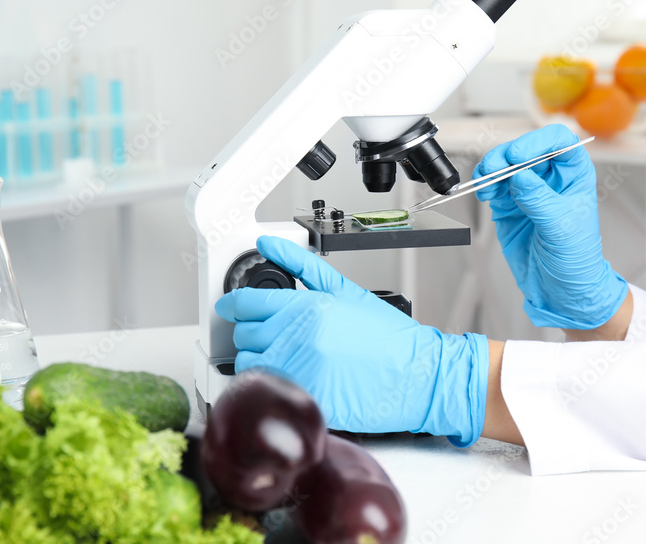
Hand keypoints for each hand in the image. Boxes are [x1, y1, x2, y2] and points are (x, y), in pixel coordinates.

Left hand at [215, 236, 489, 446]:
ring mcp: (298, 371)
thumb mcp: (345, 290)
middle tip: (272, 335)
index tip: (228, 307)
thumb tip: (267, 245)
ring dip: (259, 361)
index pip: (246, 303)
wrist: (417, 375)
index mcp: (305, 306)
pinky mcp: (303, 400)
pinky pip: (268, 392)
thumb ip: (301, 264)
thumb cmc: (387, 336)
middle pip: (244, 335)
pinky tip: (292, 379)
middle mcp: (297, 337)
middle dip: (252, 334)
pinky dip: (273, 386)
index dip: (232, 305)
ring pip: (250, 366)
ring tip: (285, 359)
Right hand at [473, 124, 627, 329]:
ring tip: (486, 182)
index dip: (537, 142)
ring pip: (505, 164)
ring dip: (491, 169)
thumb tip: (519, 175)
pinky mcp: (508, 204)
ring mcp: (527, 189)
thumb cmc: (576, 258)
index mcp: (574, 175)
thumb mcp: (561, 227)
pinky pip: (493, 184)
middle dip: (507, 156)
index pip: (558, 142)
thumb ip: (539, 199)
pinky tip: (485, 193)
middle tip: (496, 170)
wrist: (560, 288)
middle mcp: (550, 177)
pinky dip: (484, 184)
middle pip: (525, 150)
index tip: (519, 156)